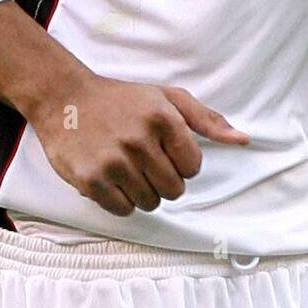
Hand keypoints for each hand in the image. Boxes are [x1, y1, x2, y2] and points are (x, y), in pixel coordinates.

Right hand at [29, 72, 249, 217]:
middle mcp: (139, 139)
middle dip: (163, 180)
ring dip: (142, 191)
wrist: (64, 97)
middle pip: (174, 190)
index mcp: (163, 117)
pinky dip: (121, 200)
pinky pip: (123, 210)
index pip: (193, 167)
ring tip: (126, 167)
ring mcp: (114, 160)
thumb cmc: (121, 99)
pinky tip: (111, 178)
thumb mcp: (166, 97)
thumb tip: (243, 140)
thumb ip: (207, 119)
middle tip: (144, 162)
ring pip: (150, 203)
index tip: (164, 151)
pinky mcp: (91, 179)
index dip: (181, 163)